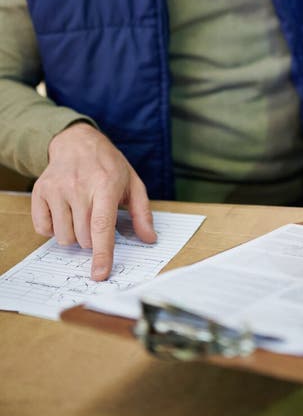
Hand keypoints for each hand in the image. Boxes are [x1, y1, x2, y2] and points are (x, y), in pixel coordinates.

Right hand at [31, 121, 155, 280]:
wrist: (77, 141)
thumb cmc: (108, 165)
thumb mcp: (132, 183)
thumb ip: (142, 213)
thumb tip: (149, 239)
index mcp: (105, 185)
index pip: (101, 227)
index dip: (102, 254)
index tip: (100, 274)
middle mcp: (78, 187)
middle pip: (83, 238)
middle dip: (92, 240)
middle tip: (97, 220)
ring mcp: (57, 189)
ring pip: (64, 238)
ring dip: (74, 236)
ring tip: (81, 214)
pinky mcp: (40, 191)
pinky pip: (44, 229)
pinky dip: (54, 229)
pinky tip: (64, 212)